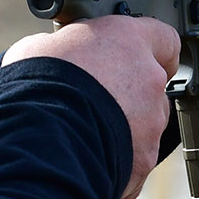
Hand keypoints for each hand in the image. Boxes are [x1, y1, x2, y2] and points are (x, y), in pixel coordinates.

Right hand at [4, 15, 179, 198]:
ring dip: (125, 128)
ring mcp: (151, 124)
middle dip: (130, 94)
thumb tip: (61, 56)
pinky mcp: (143, 160)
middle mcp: (149, 80)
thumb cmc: (36, 87)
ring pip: (146, 125)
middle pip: (152, 86)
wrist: (39, 141)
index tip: (143, 57)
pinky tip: (86, 158)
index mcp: (128, 42)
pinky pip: (134, 159)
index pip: (163, 38)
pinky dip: (116, 160)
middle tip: (96, 100)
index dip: (153, 49)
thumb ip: (67, 48)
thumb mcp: (41, 48)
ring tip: (87, 134)